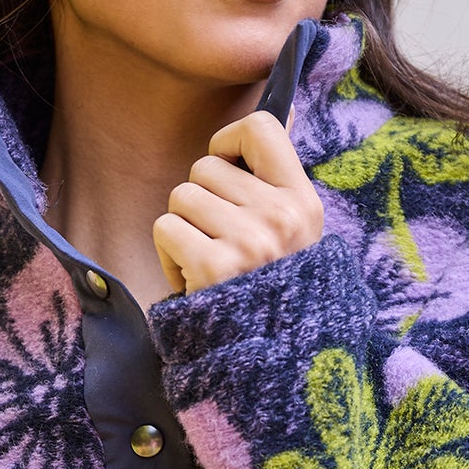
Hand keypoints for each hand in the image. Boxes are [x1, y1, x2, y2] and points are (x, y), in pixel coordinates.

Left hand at [152, 108, 323, 294]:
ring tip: (209, 262)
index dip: (230, 141)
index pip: (262, 127)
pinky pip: (165, 228)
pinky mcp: (211, 266)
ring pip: (181, 197)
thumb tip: (280, 109)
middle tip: (221, 241)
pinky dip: (169, 255)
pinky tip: (195, 280)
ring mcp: (247, 242)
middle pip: (205, 167)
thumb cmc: (269, 284)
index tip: (230, 168)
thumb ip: (278, 175)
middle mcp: (280, 218)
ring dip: (183, 229)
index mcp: (303, 202)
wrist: (269, 360)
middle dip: (201, 201)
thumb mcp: (293, 229)